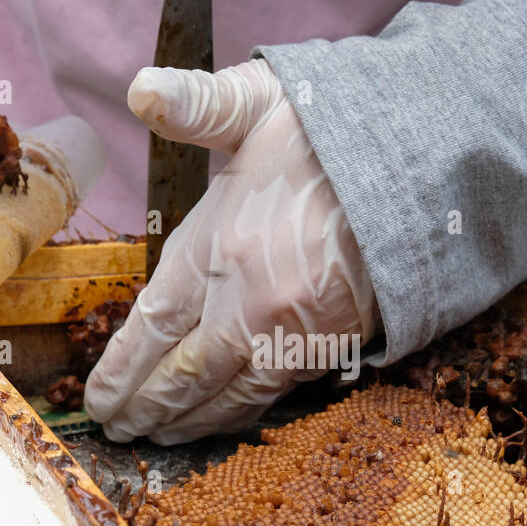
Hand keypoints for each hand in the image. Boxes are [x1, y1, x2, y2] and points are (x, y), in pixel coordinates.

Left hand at [83, 58, 378, 443]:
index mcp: (219, 247)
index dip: (119, 371)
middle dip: (142, 409)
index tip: (96, 397)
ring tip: (157, 436)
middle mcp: (249, 303)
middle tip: (116, 430)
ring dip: (185, 424)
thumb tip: (141, 90)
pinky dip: (236, 416)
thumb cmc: (337, 136)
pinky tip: (218, 422)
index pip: (151, 327)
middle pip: (180, 377)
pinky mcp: (328, 349)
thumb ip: (197, 105)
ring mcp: (291, 334)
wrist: (430, 169)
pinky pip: (270, 397)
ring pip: (225, 398)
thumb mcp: (260, 103)